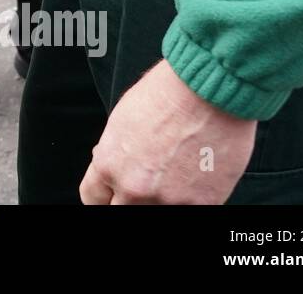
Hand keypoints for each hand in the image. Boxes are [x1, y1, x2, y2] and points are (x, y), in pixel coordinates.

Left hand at [80, 60, 257, 203]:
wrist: (208, 90)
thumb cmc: (167, 95)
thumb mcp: (121, 120)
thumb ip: (114, 151)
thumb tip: (112, 162)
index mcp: (109, 165)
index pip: (93, 198)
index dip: (104, 196)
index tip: (112, 194)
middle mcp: (135, 188)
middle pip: (121, 211)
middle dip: (130, 199)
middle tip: (146, 185)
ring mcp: (169, 200)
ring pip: (156, 212)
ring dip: (162, 200)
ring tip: (175, 177)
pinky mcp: (203, 204)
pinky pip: (189, 210)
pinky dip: (191, 199)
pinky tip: (196, 178)